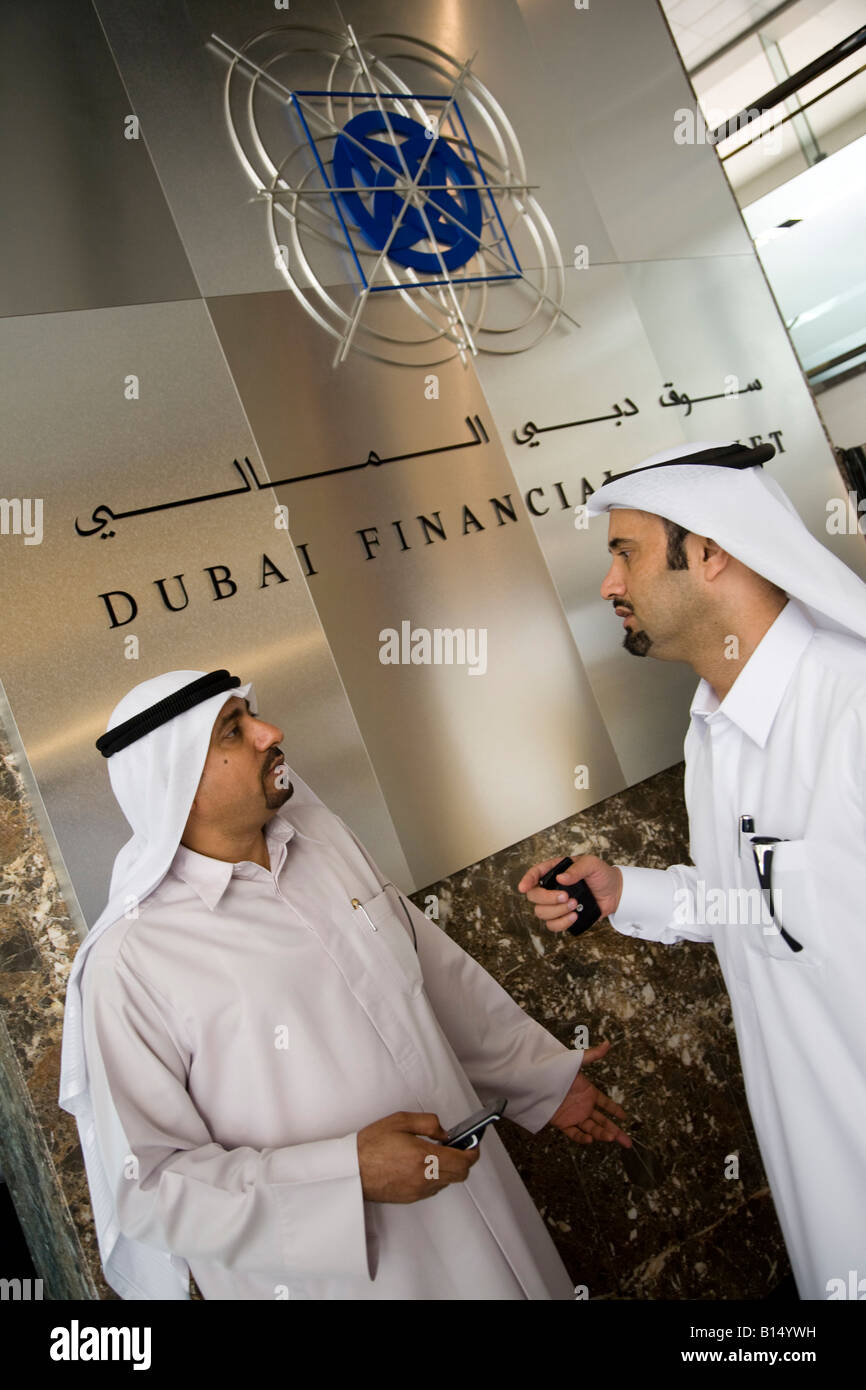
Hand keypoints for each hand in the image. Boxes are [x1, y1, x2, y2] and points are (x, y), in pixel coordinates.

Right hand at [357, 1111, 480, 1202]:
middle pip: (460, 1174)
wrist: (352, 1169)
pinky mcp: (411, 1197)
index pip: (463, 1161)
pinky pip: (433, 1188)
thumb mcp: (400, 1120)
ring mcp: (418, 1190)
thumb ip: (428, 1123)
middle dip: (463, 1160)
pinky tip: (423, 1165)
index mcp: (424, 1157)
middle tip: (458, 1147)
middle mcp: (424, 1177)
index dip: (473, 1152)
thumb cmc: (371, 1145)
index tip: (473, 1144)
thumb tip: (445, 1133)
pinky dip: (435, 1177)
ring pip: (447, 1182)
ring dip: (449, 1169)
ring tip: (437, 1154)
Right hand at [517, 854, 622, 932]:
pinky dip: (561, 923)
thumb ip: (577, 869)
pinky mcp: (563, 917)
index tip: (523, 888)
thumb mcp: (592, 864)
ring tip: (575, 905)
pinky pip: (552, 926)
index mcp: (555, 871)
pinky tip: (575, 916)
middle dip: (547, 898)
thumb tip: (561, 878)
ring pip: (541, 912)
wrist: (615, 893)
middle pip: (534, 896)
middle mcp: (552, 888)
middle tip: (566, 896)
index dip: (526, 880)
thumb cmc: (602, 875)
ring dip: (557, 911)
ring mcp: (556, 904)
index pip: (535, 874)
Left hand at [549, 1041, 630, 1146]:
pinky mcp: (563, 1123)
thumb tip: (607, 1043)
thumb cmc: (555, 1069)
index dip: (615, 1110)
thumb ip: (592, 1055)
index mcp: (589, 1093)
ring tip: (611, 1137)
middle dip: (615, 1131)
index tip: (625, 1118)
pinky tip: (591, 1139)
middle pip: (603, 1121)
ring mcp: (574, 1115)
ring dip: (602, 1134)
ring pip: (592, 1128)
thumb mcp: (575, 1062)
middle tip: (627, 1142)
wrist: (535, 1081)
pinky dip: (582, 1137)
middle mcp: (583, 1106)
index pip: (606, 1104)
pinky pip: (574, 1133)